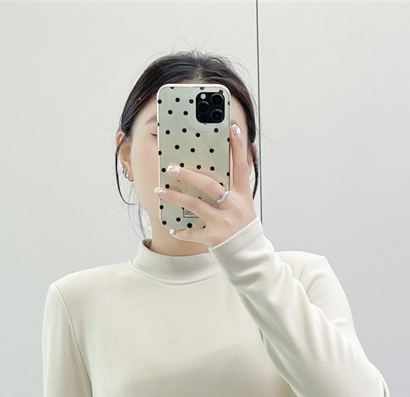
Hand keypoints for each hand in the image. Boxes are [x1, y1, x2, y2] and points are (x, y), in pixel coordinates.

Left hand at [156, 123, 257, 247]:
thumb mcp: (245, 205)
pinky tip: (172, 227)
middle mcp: (233, 207)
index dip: (237, 146)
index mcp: (243, 196)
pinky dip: (181, 231)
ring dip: (175, 197)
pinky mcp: (214, 239)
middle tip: (171, 168)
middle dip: (188, 175)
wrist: (249, 255)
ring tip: (159, 191)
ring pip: (195, 205)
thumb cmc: (244, 227)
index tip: (230, 128)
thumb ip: (237, 186)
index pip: (242, 166)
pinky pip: (192, 233)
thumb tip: (236, 161)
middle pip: (209, 185)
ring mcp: (223, 223)